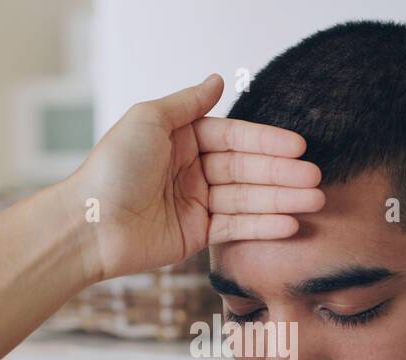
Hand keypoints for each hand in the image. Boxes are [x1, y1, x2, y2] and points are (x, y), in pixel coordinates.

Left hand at [66, 74, 323, 282]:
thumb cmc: (112, 168)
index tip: (298, 146)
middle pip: (246, 169)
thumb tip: (217, 79)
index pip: (234, 138)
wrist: (90, 224)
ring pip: (247, 199)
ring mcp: (196, 203)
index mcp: (181, 140)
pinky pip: (236, 227)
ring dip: (282, 200)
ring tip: (314, 200)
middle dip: (282, 174)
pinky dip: (263, 225)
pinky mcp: (196, 235)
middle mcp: (191, 169)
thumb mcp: (149, 120)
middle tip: (315, 177)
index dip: (266, 142)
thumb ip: (187, 102)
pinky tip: (290, 224)